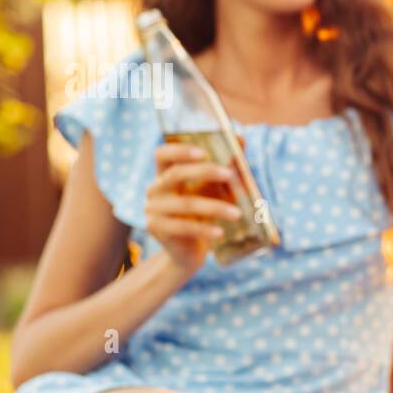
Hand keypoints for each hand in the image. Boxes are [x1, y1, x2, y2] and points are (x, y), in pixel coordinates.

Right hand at [145, 141, 241, 274]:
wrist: (189, 252)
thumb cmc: (204, 215)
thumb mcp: (216, 191)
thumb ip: (226, 167)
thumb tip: (241, 140)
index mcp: (165, 174)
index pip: (162, 154)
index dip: (180, 150)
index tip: (204, 151)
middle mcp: (155, 189)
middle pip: (175, 174)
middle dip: (205, 171)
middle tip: (231, 174)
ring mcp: (152, 209)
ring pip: (185, 204)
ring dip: (215, 207)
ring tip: (238, 214)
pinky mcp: (155, 229)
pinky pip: (183, 227)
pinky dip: (205, 229)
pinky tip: (221, 232)